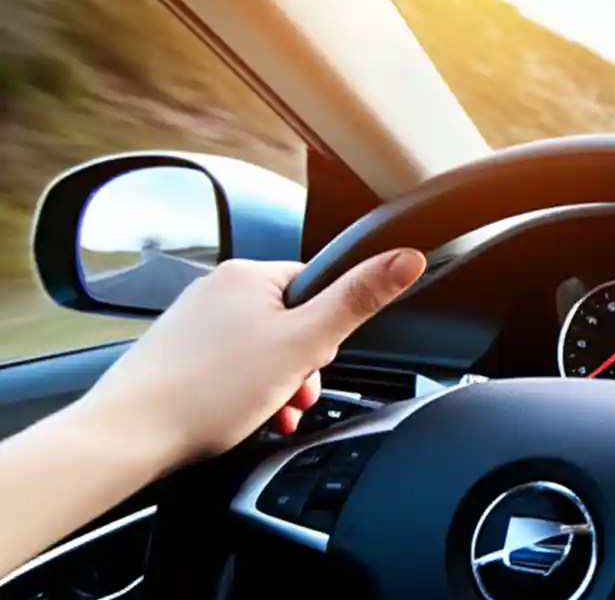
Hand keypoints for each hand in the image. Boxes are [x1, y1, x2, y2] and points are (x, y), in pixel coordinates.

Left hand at [79, 248, 426, 470]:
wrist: (129, 436)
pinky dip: (242, 393)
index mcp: (248, 274)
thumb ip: (358, 300)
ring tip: (262, 412)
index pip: (319, 289)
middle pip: (291, 323)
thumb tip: (405, 258)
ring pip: (261, 349)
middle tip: (287, 394)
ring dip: (275, 385)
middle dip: (299, 366)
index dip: (327, 333)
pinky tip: (237, 417)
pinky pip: (229, 367)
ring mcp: (193, 322)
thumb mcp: (303, 345)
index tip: (313, 361)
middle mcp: (216, 289)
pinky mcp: (177, 353)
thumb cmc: (207, 392)